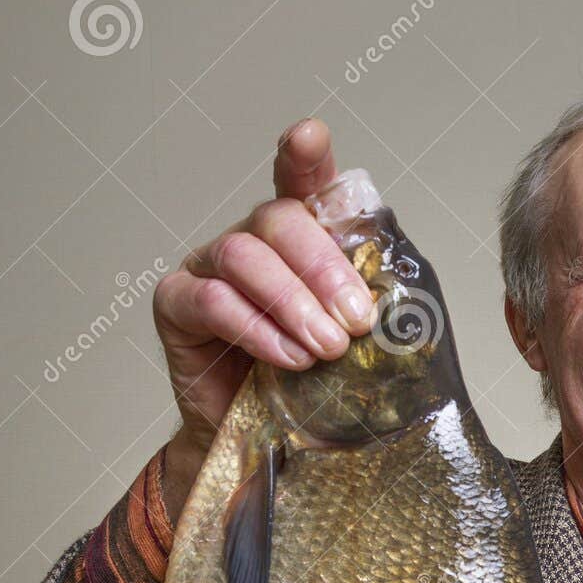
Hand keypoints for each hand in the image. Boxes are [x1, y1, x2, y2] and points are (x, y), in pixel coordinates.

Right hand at [152, 117, 376, 514]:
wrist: (262, 445)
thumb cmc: (310, 390)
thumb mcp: (352, 349)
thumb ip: (364, 312)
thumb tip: (406, 307)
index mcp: (296, 242)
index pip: (300, 185)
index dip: (303, 159)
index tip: (310, 137)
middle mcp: (250, 242)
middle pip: (279, 220)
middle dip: (323, 268)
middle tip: (355, 321)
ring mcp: (207, 268)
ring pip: (244, 254)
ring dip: (292, 302)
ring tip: (326, 348)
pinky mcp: (177, 306)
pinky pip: (212, 301)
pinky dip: (256, 329)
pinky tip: (289, 358)